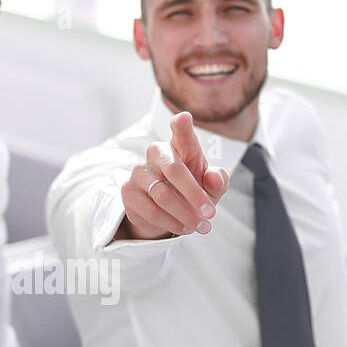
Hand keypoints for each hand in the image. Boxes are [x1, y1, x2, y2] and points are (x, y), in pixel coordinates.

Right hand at [115, 110, 228, 240]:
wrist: (167, 212)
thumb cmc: (193, 191)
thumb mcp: (212, 188)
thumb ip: (218, 181)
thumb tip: (213, 176)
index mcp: (180, 146)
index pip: (181, 133)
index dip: (181, 126)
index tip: (184, 118)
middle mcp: (157, 153)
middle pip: (174, 170)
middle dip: (195, 195)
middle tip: (211, 213)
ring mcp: (139, 171)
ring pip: (162, 196)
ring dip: (185, 215)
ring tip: (200, 227)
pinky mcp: (128, 191)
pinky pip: (151, 211)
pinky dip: (171, 223)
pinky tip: (183, 228)